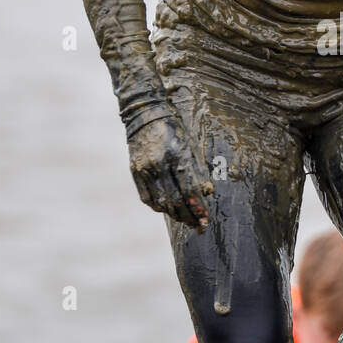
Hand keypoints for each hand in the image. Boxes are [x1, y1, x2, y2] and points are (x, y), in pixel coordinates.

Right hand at [127, 116, 212, 230]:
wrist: (145, 115)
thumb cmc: (174, 130)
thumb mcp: (191, 145)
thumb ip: (199, 170)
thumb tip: (207, 192)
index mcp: (177, 155)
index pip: (189, 189)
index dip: (198, 207)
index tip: (205, 220)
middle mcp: (160, 164)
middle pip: (175, 200)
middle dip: (189, 216)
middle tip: (198, 227)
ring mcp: (145, 169)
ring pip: (160, 202)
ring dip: (174, 215)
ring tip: (186, 220)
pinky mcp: (135, 171)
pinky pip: (147, 198)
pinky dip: (158, 207)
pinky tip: (167, 210)